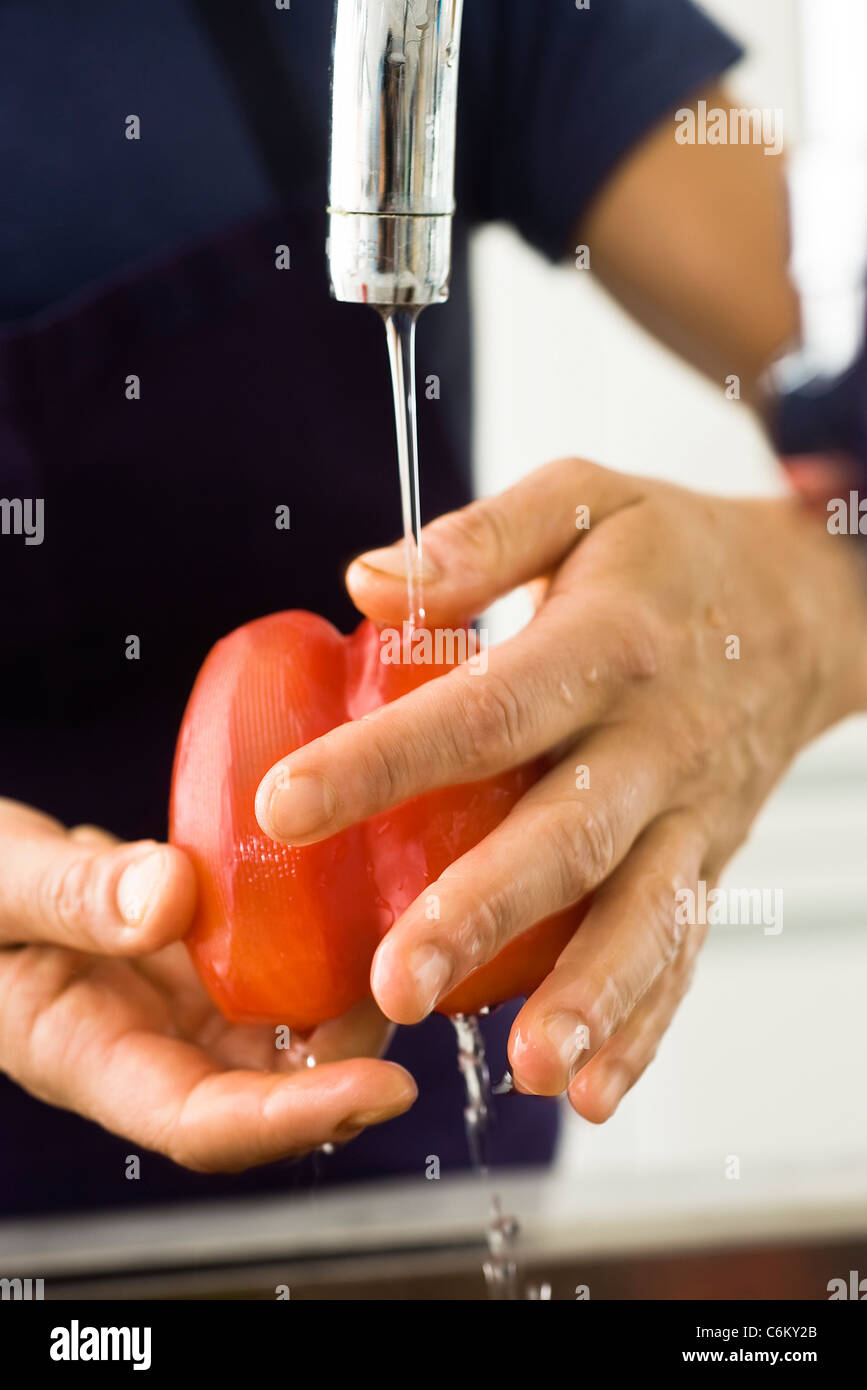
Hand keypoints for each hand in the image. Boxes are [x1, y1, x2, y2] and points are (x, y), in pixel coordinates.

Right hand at [0, 800, 414, 1170]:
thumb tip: (170, 901)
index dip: (295, 1119)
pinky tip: (371, 908)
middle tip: (424, 994)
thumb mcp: (0, 882)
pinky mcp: (203, 959)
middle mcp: (148, 1048)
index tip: (384, 1090)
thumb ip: (73, 896)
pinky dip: (327, 954)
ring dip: (352, 1012)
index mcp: (86, 1055)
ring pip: (284, 1038)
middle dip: (352, 1069)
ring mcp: (181, 1008)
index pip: (201, 1122)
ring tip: (415, 946)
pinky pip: (277, 973)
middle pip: (265, 1096)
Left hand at [257, 459, 866, 1120]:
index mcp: (608, 644)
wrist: (808, 606)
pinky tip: (592, 1088)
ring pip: (641, 913)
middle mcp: (656, 740)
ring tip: (525, 1067)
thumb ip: (483, 538)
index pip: (488, 709)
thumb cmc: (675, 555)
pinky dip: (645, 1024)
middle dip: (483, 913)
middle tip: (397, 981)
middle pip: (569, 834)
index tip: (284, 806)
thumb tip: (365, 583)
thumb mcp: (587, 500)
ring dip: (585, 996)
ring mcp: (691, 812)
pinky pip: (685, 949)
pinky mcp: (710, 860)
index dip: (386, 760)